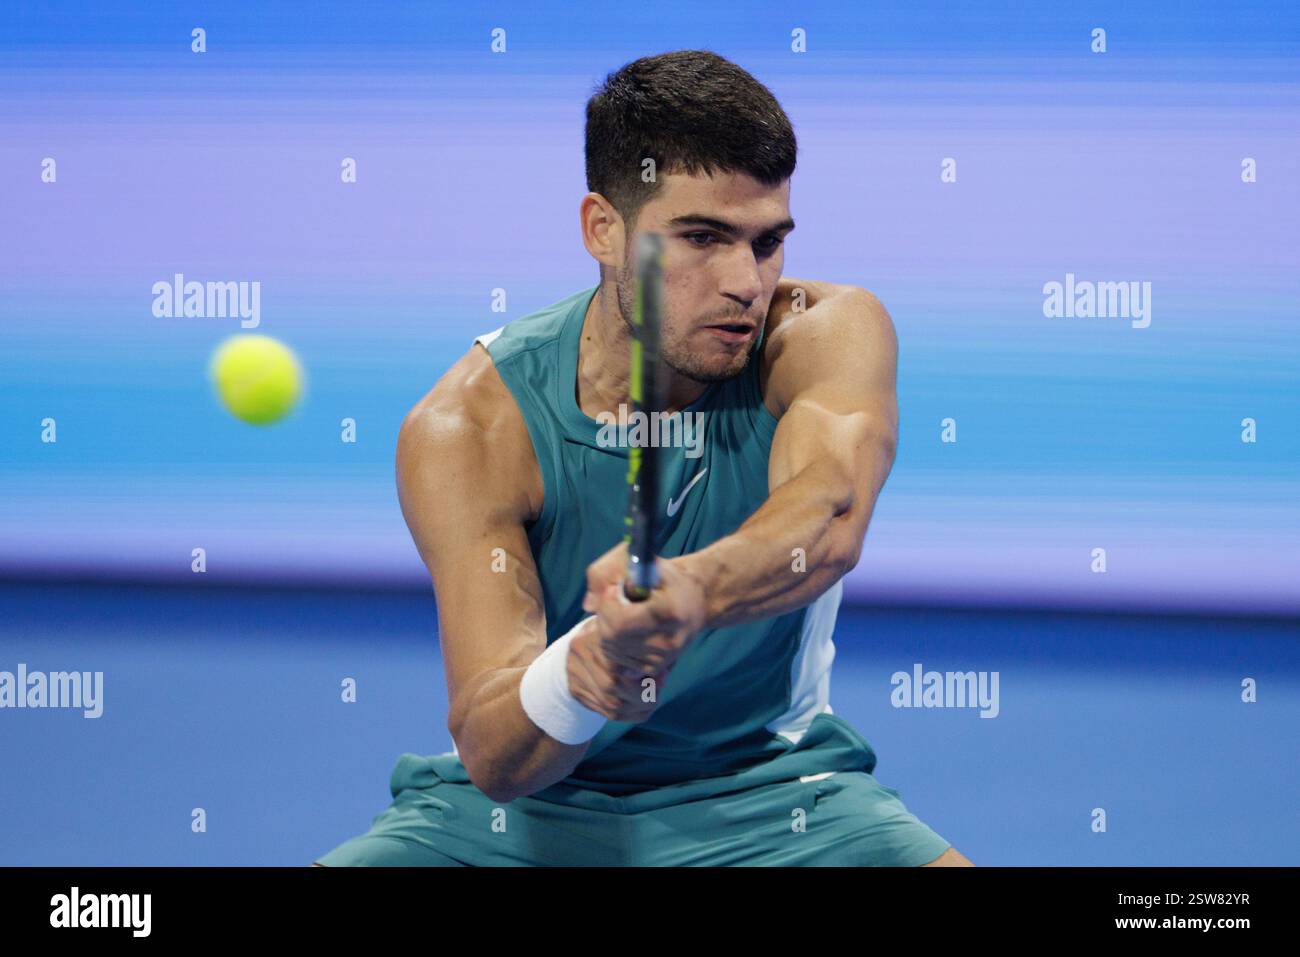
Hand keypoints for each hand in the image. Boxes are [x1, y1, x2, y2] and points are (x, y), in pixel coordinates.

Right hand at [566, 617, 662, 722]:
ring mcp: (574, 674)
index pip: (620, 663)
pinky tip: (641, 709)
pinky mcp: (576, 690)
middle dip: (642, 694)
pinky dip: (629, 715)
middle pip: (612, 685)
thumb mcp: (633, 635)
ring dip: (638, 708)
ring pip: (610, 702)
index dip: (645, 675)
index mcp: (593, 635)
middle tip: (658, 692)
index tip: (663, 675)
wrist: (585, 643)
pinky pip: (606, 712)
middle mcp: (579, 654)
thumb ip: (650, 650)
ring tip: (653, 701)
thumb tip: (665, 672)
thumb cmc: (619, 636)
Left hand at [581, 542, 707, 680]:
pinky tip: (628, 631)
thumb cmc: (665, 577)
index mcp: (669, 611)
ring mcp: (663, 657)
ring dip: (607, 631)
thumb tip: (588, 605)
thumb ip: (610, 572)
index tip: (613, 591)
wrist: (695, 602)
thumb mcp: (642, 562)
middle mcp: (669, 639)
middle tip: (614, 603)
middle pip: (612, 638)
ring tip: (624, 615)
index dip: (607, 605)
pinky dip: (615, 645)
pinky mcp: (657, 668)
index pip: (620, 622)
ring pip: (612, 650)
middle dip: (604, 617)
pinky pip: (619, 662)